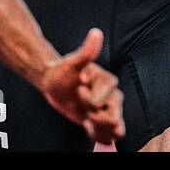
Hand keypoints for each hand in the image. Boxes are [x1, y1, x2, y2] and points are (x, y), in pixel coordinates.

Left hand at [40, 27, 125, 144]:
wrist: (54, 83)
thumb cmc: (61, 72)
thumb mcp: (72, 63)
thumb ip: (87, 51)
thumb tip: (96, 32)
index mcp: (108, 83)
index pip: (102, 101)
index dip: (87, 100)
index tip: (78, 89)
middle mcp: (112, 97)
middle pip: (114, 120)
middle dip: (93, 117)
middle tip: (82, 108)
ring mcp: (108, 110)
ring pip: (115, 132)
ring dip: (98, 130)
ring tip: (85, 119)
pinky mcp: (102, 121)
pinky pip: (109, 137)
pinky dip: (98, 136)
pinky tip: (86, 126)